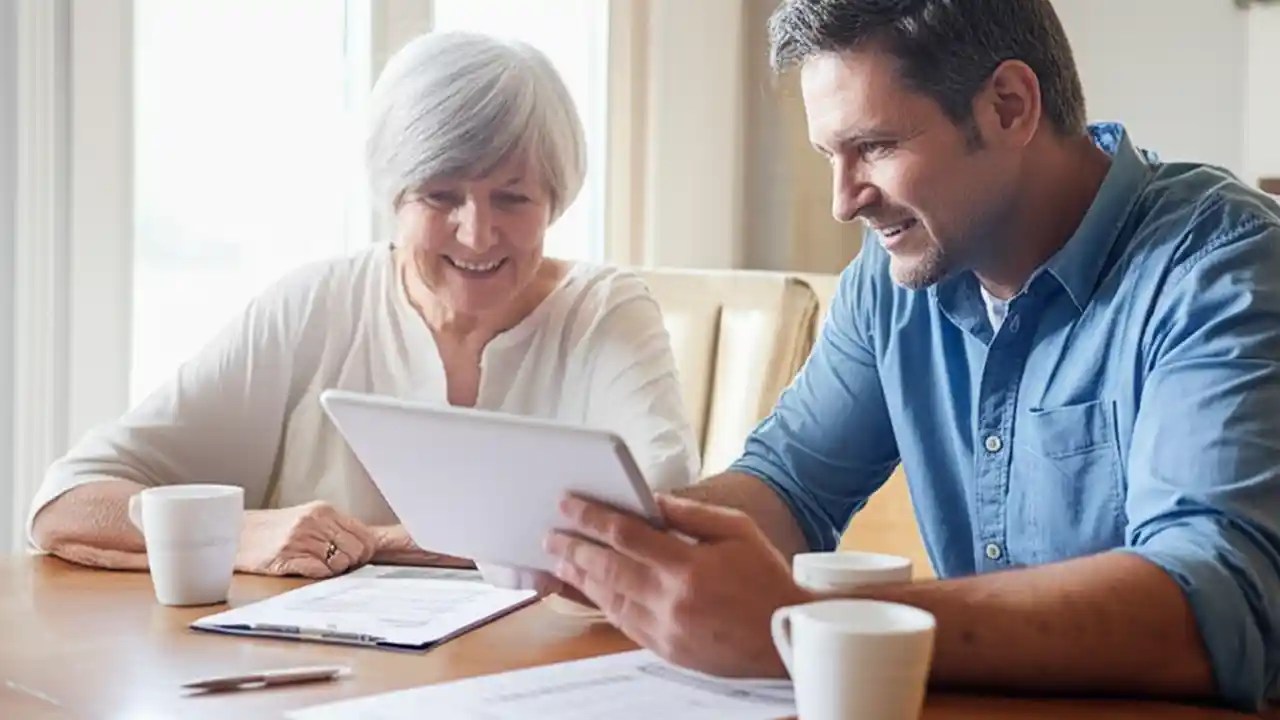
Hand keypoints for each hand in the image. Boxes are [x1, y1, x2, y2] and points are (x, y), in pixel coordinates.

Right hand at [237, 501, 378, 577]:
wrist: (238, 533)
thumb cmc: (276, 529)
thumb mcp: (309, 518)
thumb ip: (335, 527)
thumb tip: (366, 546)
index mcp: (324, 511)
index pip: (364, 534)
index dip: (365, 550)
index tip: (360, 557)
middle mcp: (313, 523)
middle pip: (355, 550)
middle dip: (351, 562)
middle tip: (338, 564)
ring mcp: (300, 540)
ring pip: (338, 564)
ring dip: (333, 570)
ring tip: (319, 566)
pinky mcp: (286, 558)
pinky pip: (318, 572)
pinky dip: (318, 575)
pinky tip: (308, 570)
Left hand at [543, 494, 813, 677]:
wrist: (787, 635)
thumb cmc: (765, 577)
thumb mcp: (736, 530)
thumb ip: (690, 514)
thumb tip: (650, 502)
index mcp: (688, 566)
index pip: (625, 534)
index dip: (591, 517)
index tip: (567, 504)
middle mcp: (671, 600)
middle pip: (607, 567)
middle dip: (574, 548)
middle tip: (550, 534)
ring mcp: (666, 629)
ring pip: (609, 598)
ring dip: (580, 578)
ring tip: (560, 562)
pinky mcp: (666, 649)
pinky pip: (623, 624)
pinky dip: (603, 604)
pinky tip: (591, 590)